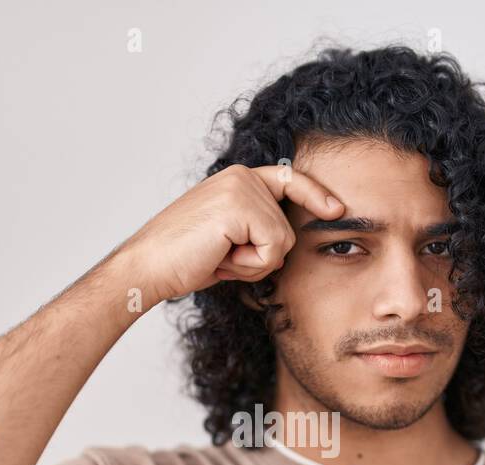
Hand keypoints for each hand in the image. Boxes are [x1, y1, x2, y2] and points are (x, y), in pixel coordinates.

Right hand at [118, 163, 345, 303]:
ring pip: (282, 241)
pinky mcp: (239, 207)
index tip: (337, 209)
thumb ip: (253, 230)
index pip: (288, 180)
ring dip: (254, 263)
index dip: (315, 194)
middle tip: (222, 256)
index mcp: (236, 180)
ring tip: (217, 256)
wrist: (147, 267)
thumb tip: (284, 244)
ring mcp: (240, 189)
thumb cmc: (182, 260)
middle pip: (288, 227)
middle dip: (261, 256)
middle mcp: (241, 177)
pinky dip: (249, 264)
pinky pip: (272, 247)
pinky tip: (219, 257)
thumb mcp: (226, 239)